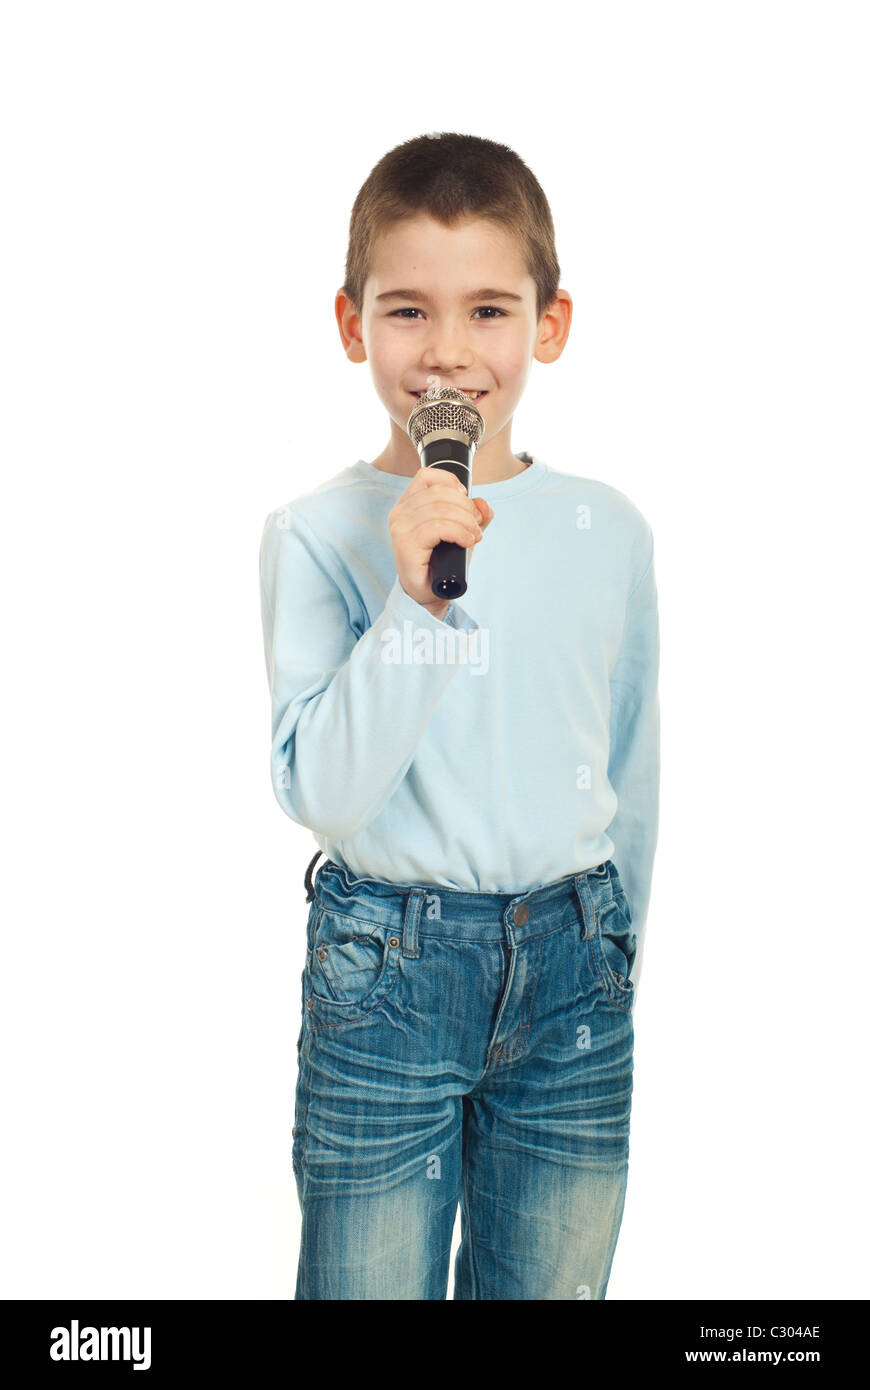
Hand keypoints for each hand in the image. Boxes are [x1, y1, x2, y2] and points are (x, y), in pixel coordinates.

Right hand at [388, 467, 493, 618]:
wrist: (430, 593)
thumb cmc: (442, 562)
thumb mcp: (463, 532)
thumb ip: (475, 516)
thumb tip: (483, 504)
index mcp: (409, 504)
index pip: (427, 476)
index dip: (451, 482)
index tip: (466, 500)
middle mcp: (400, 513)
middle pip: (439, 493)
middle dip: (466, 507)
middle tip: (476, 525)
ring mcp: (400, 528)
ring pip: (440, 509)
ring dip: (465, 522)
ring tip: (474, 536)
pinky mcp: (406, 545)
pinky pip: (437, 528)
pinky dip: (458, 532)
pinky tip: (466, 542)